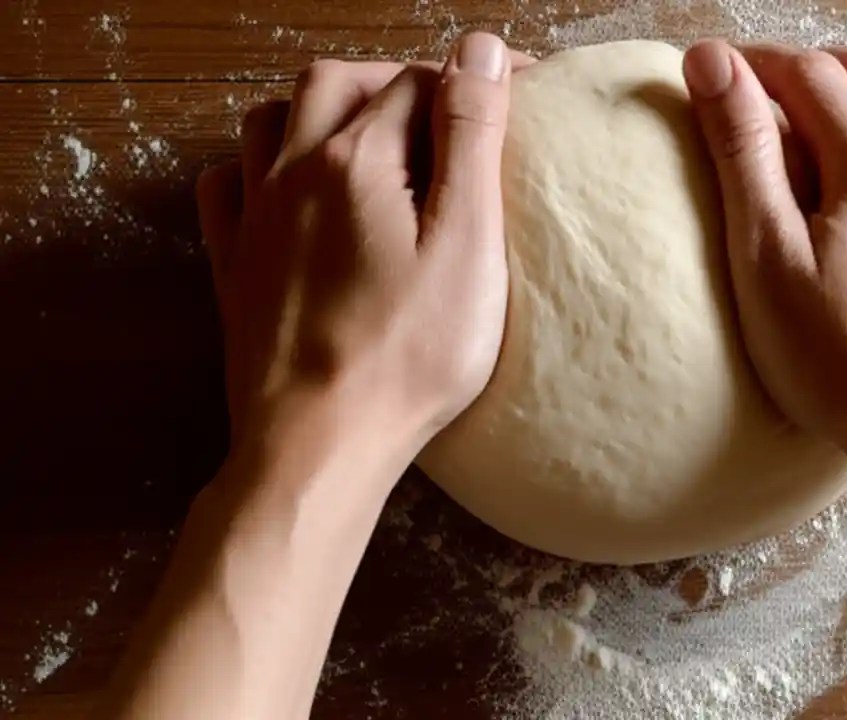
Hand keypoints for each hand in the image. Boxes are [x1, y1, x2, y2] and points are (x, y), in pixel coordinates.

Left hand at [195, 33, 520, 464]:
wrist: (318, 443)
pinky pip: (225, 187)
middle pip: (336, 84)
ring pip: (270, 122)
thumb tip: (481, 49)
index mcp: (357, 162)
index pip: (417, 83)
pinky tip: (286, 186)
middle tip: (442, 109)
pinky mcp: (236, 269)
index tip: (516, 94)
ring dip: (320, 110)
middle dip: (392, 79)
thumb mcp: (466, 244)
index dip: (471, 80)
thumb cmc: (407, 355)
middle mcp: (294, 174)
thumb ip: (471, 138)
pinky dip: (255, 165)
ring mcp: (256, 221)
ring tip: (368, 136)